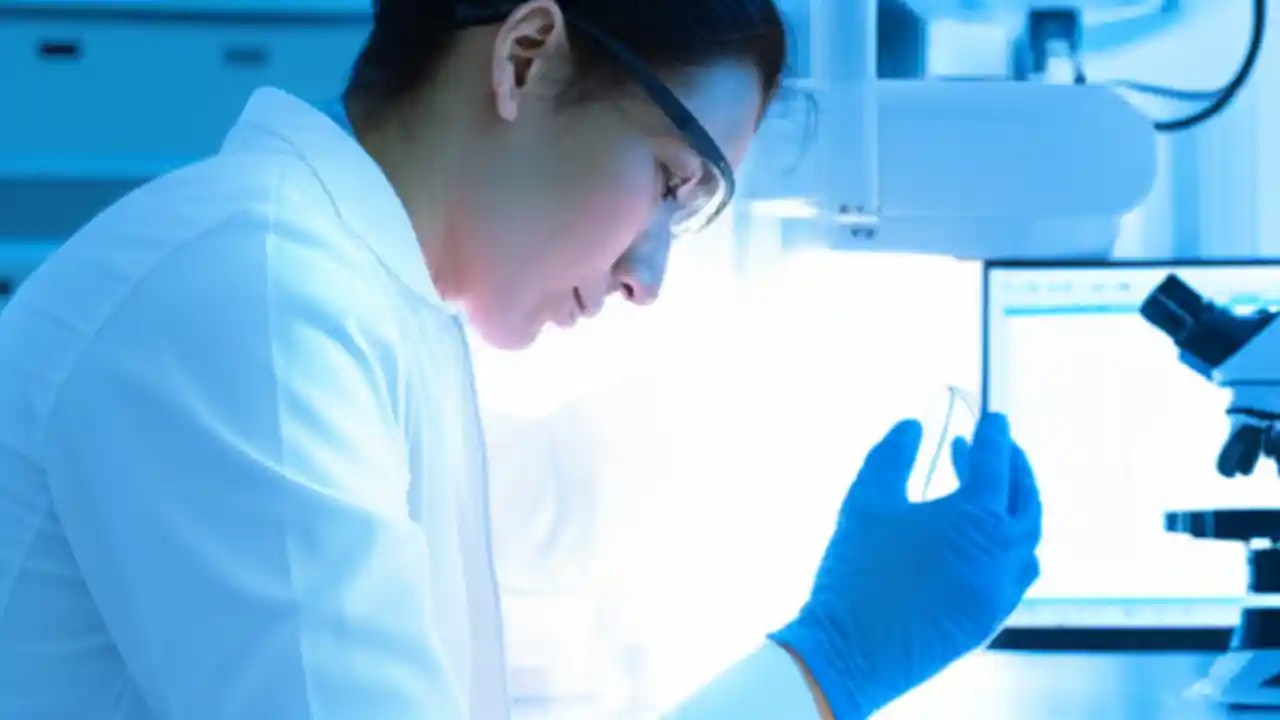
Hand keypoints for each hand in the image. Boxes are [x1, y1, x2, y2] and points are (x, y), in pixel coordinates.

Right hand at [770, 414, 1041, 718]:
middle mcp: (1004, 555)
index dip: (994, 436)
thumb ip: (892, 456)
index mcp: (978, 519)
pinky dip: (1008, 547)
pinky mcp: (989, 619)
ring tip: (987, 492)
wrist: (852, 652)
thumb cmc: (857, 571)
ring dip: (1014, 509)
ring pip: (1027, 542)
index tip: (993, 418)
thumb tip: (911, 427)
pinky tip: (976, 543)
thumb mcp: (867, 500)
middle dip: (1015, 469)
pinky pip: (1015, 574)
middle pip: (1025, 501)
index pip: (996, 464)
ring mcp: (1001, 592)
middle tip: (999, 448)